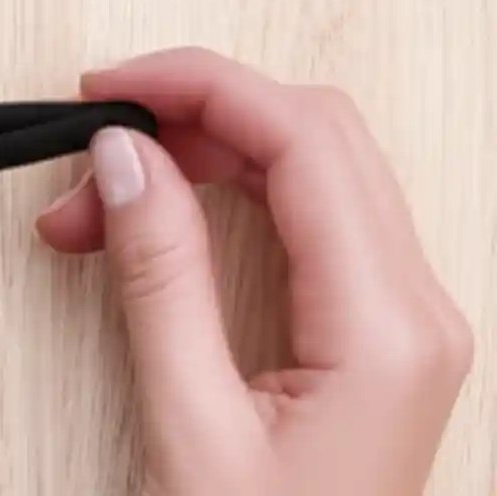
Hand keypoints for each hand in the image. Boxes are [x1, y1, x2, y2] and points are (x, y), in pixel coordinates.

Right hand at [36, 48, 472, 495]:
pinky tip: (154, 219)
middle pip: (315, 134)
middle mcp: (414, 306)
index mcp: (386, 325)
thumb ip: (159, 275)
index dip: (201, 88)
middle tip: (97, 139)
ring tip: (98, 200)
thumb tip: (125, 158)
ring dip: (201, 155)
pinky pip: (305, 216)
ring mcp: (400, 316)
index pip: (304, 139)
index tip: (111, 88)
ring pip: (308, 167)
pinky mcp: (370, 329)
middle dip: (195, 115)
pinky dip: (222, 196)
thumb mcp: (190, 423)